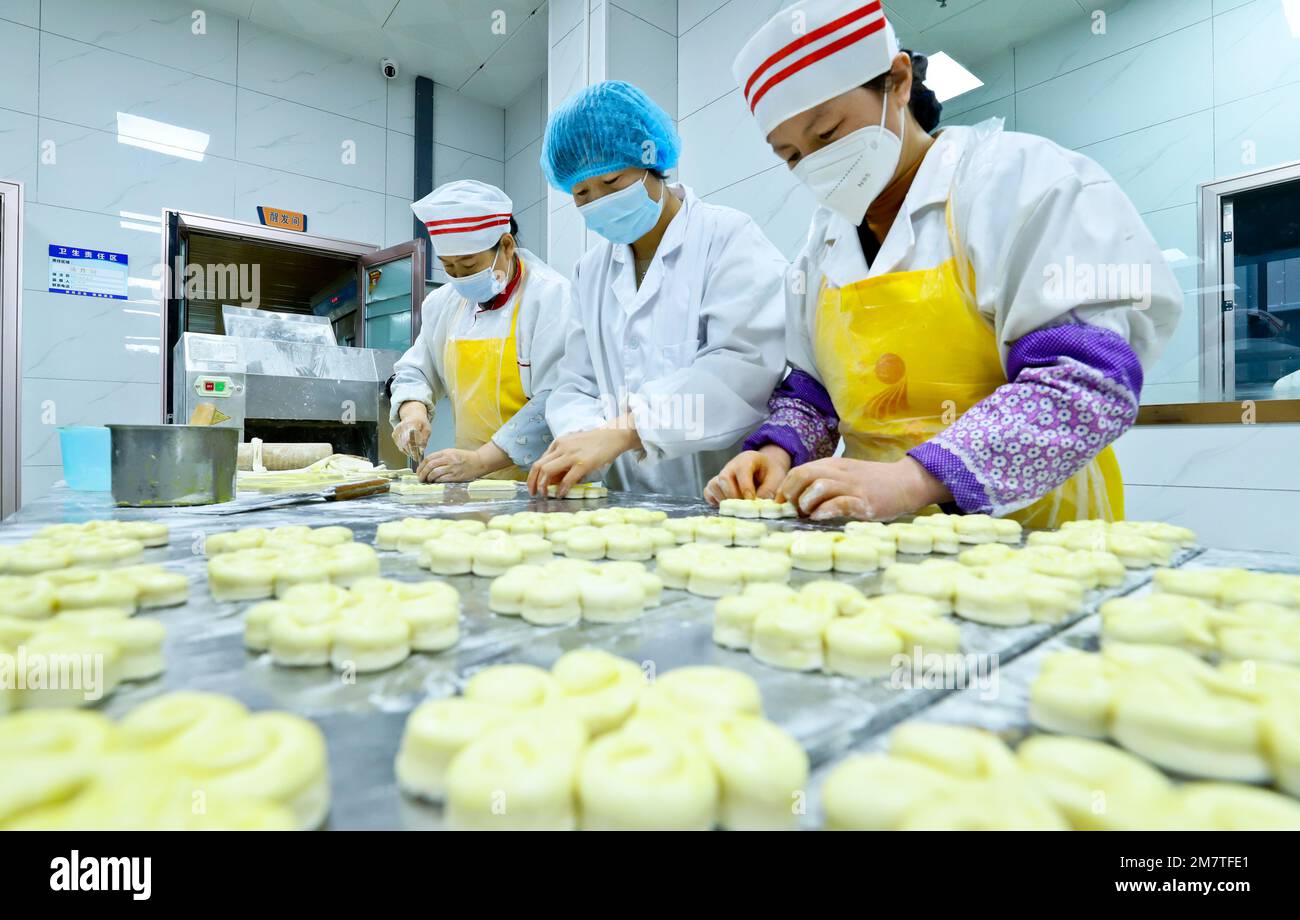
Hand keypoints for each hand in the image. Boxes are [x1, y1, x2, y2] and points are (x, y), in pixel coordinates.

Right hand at [392, 402, 430, 460]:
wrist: (413, 415)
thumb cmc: (421, 423)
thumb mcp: (427, 429)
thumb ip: (425, 440)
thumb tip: (421, 451)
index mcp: (412, 424)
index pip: (411, 438)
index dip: (413, 448)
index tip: (417, 455)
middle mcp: (402, 427)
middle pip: (405, 444)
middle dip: (412, 452)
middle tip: (417, 458)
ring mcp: (397, 431)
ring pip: (401, 446)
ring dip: (408, 452)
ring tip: (414, 454)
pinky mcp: (394, 434)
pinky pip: (399, 445)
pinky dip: (404, 449)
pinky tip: (409, 448)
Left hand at [418, 448, 487, 482]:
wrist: (479, 462)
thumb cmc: (464, 458)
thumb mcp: (452, 453)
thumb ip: (440, 457)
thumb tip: (427, 466)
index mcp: (446, 452)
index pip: (429, 458)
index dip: (421, 466)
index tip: (418, 471)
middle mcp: (448, 459)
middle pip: (430, 466)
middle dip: (422, 473)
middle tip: (420, 478)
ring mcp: (452, 468)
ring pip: (434, 473)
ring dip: (429, 478)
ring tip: (428, 481)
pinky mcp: (456, 476)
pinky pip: (442, 479)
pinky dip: (436, 481)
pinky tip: (435, 482)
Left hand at [527, 424, 637, 496]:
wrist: (613, 436)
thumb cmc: (595, 443)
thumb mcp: (574, 446)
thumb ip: (563, 458)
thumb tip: (553, 478)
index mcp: (558, 443)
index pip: (539, 461)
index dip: (533, 476)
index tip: (534, 485)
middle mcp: (561, 447)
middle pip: (539, 466)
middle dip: (533, 482)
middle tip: (534, 493)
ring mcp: (571, 455)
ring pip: (547, 471)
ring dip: (544, 486)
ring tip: (546, 494)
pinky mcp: (583, 463)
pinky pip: (567, 479)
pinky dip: (562, 489)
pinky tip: (561, 494)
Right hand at [704, 445, 791, 504]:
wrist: (765, 469)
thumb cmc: (771, 473)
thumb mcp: (776, 478)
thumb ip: (768, 490)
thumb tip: (757, 506)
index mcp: (747, 459)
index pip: (741, 470)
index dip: (746, 488)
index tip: (751, 501)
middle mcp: (731, 465)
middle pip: (724, 478)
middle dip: (733, 495)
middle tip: (744, 507)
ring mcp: (721, 474)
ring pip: (714, 485)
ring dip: (724, 499)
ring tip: (737, 507)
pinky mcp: (716, 484)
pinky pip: (708, 492)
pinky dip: (714, 500)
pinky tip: (728, 506)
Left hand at [776, 456, 950, 520]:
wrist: (908, 481)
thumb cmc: (875, 482)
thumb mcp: (847, 474)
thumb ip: (826, 481)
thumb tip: (798, 499)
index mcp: (834, 465)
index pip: (799, 470)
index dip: (785, 488)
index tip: (782, 504)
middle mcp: (841, 473)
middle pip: (804, 475)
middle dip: (791, 493)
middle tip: (793, 509)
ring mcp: (853, 487)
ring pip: (819, 486)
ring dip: (806, 502)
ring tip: (807, 514)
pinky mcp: (865, 502)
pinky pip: (839, 503)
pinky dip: (825, 511)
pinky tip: (820, 517)